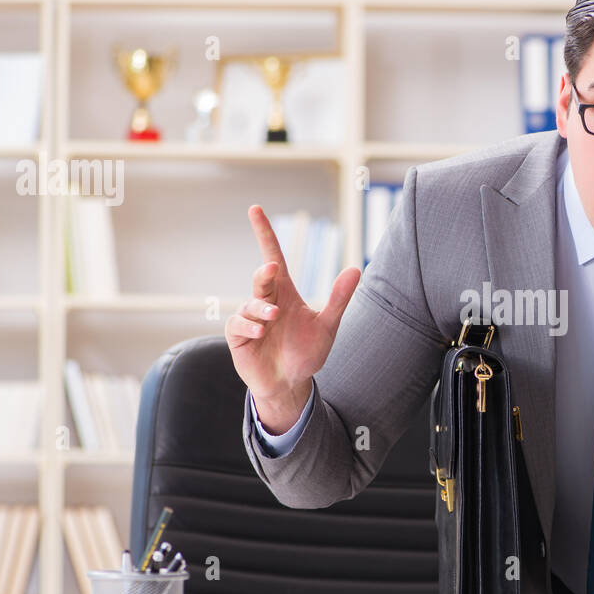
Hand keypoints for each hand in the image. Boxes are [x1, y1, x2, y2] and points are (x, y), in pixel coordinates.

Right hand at [225, 205, 359, 432]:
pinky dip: (248, 326)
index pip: (273, 256)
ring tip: (273, 318)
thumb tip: (356, 268)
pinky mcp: (239, 338)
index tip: (255, 209)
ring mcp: (250, 319)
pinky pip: (237, 324)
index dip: (264, 233)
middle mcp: (266, 301)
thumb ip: (339, 298)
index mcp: (284, 293)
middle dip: (264, 273)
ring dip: (260, 308)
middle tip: (271, 271)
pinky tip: (260, 333)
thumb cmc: (307, 352)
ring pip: (249, 303)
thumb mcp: (327, 326)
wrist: (291, 384)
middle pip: (261, 277)